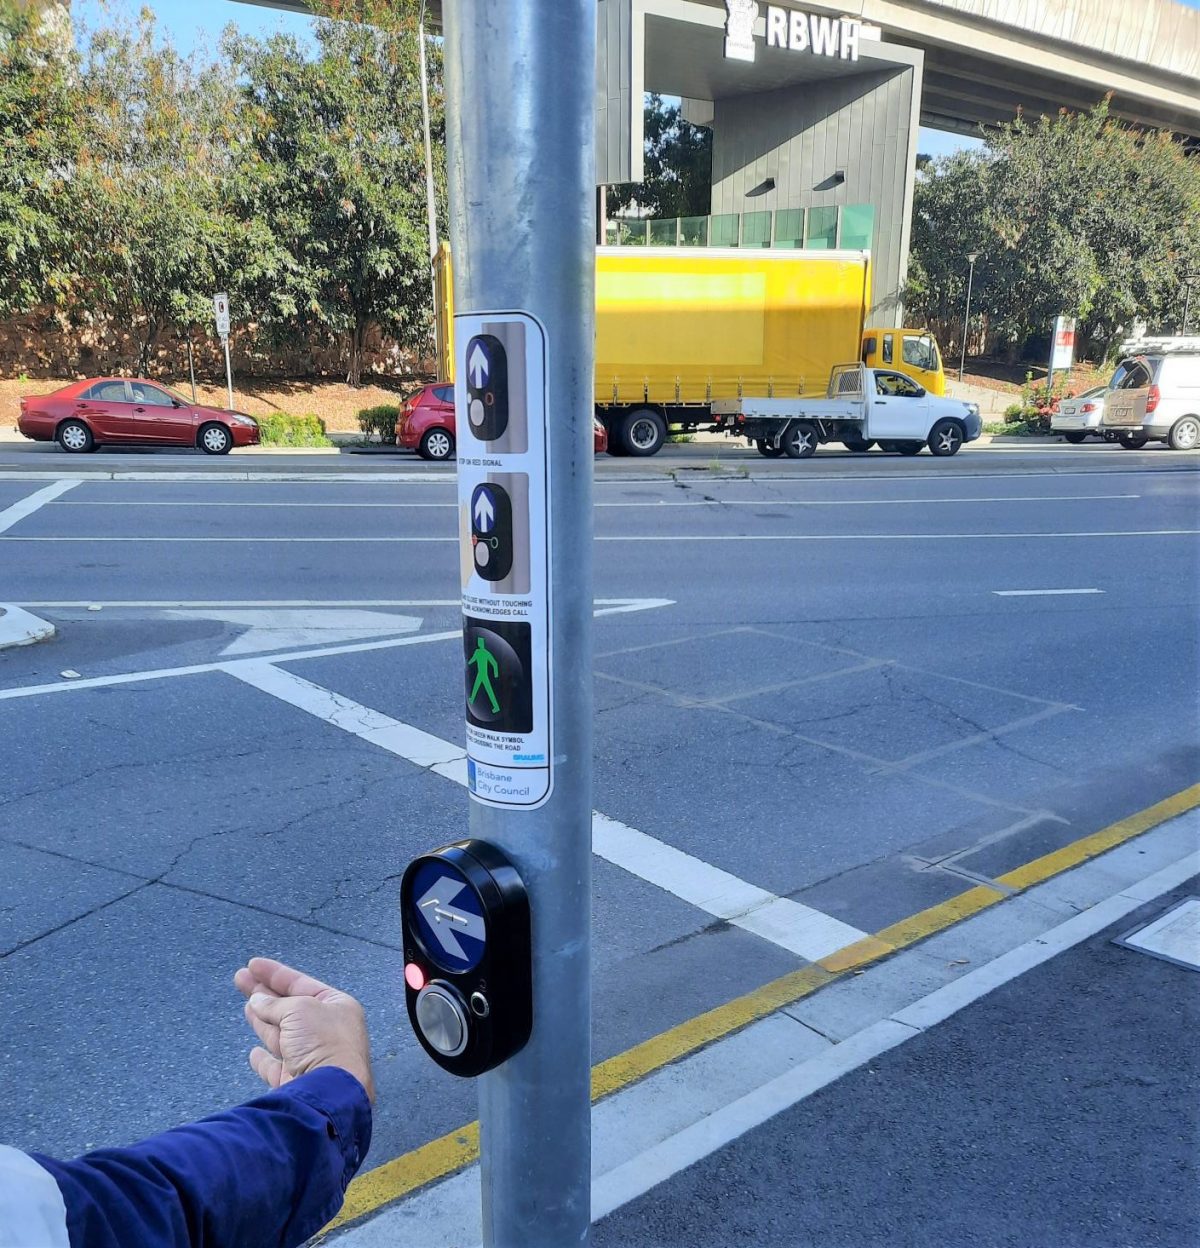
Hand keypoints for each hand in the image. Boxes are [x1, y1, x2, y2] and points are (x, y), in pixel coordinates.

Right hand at [234, 957, 375, 1102]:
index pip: (301, 984)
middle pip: (289, 1007)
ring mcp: (311, 1057)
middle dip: (264, 993)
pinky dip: (265, 1060)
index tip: (252, 964)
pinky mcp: (296, 1082)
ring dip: (263, 1019)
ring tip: (248, 1004)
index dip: (276, 973)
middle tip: (240, 978)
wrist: (329, 1092)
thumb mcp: (299, 1009)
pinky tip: (254, 1054)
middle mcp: (326, 1031)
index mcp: (337, 1006)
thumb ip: (276, 1004)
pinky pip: (277, 1067)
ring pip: (282, 1034)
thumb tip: (258, 1000)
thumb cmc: (322, 1041)